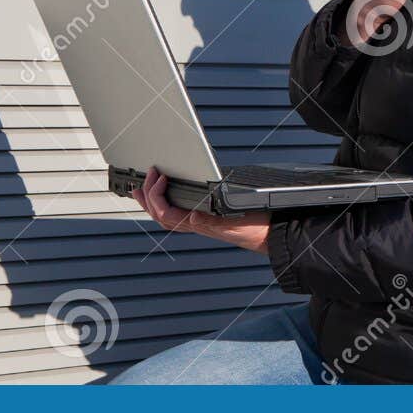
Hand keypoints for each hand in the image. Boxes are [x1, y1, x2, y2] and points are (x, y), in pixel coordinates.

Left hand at [132, 167, 271, 255]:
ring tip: (144, 189)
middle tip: (142, 180)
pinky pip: (179, 213)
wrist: (270, 235)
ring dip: (152, 202)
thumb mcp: (234, 222)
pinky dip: (168, 203)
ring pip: (167, 216)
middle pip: (160, 215)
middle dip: (147, 198)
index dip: (156, 196)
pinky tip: (169, 196)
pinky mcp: (207, 218)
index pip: (165, 213)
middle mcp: (196, 224)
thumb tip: (193, 218)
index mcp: (199, 224)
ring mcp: (200, 222)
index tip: (159, 177)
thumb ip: (212, 222)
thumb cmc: (255, 229)